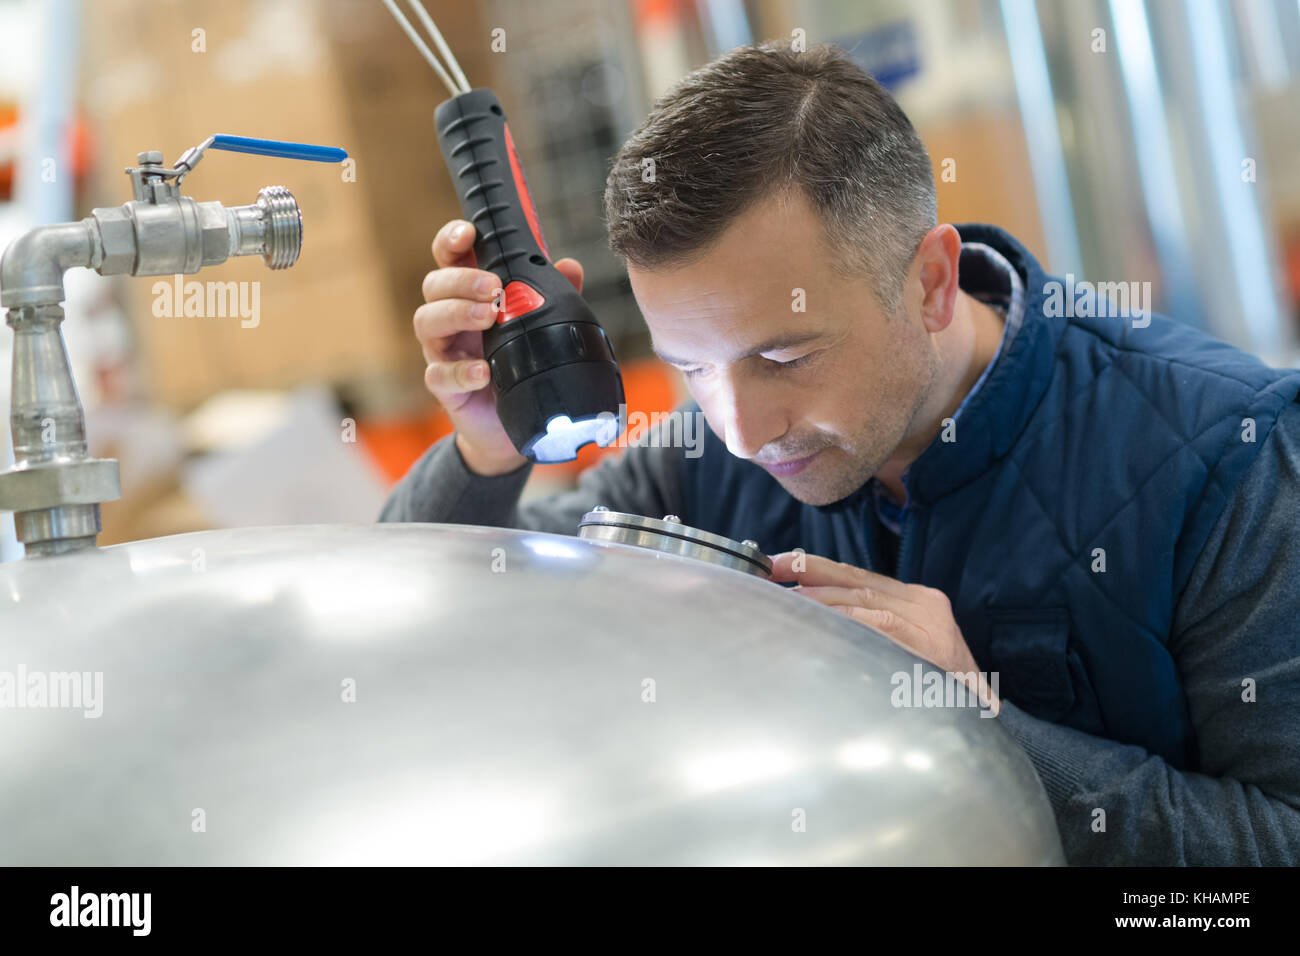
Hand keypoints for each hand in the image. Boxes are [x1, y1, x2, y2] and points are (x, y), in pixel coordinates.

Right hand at [415, 219, 585, 475]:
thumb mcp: (541, 326)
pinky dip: (460, 371)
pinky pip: (440, 375)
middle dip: (460, 280)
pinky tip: (482, 371)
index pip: (450, 258)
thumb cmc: (522, 363)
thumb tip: (569, 265)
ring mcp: (443, 352)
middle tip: (492, 286)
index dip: (452, 240)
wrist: (511, 425)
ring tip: (488, 317)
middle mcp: (450, 319)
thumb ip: (554, 296)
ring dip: (457, 313)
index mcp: (469, 295)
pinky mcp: (446, 388)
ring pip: (427, 321)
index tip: (468, 234)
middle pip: (435, 285)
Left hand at [769, 551, 999, 712]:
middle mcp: (925, 604)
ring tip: (785, 599)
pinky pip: (881, 624)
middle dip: (809, 574)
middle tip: (770, 571)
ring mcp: (931, 622)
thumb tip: (813, 619)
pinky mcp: (933, 644)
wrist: (986, 719)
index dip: (816, 569)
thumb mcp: (907, 651)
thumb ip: (873, 630)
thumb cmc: (938, 690)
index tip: (780, 565)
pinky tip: (819, 620)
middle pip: (856, 580)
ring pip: (864, 598)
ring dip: (820, 598)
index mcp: (917, 601)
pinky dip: (847, 619)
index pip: (858, 577)